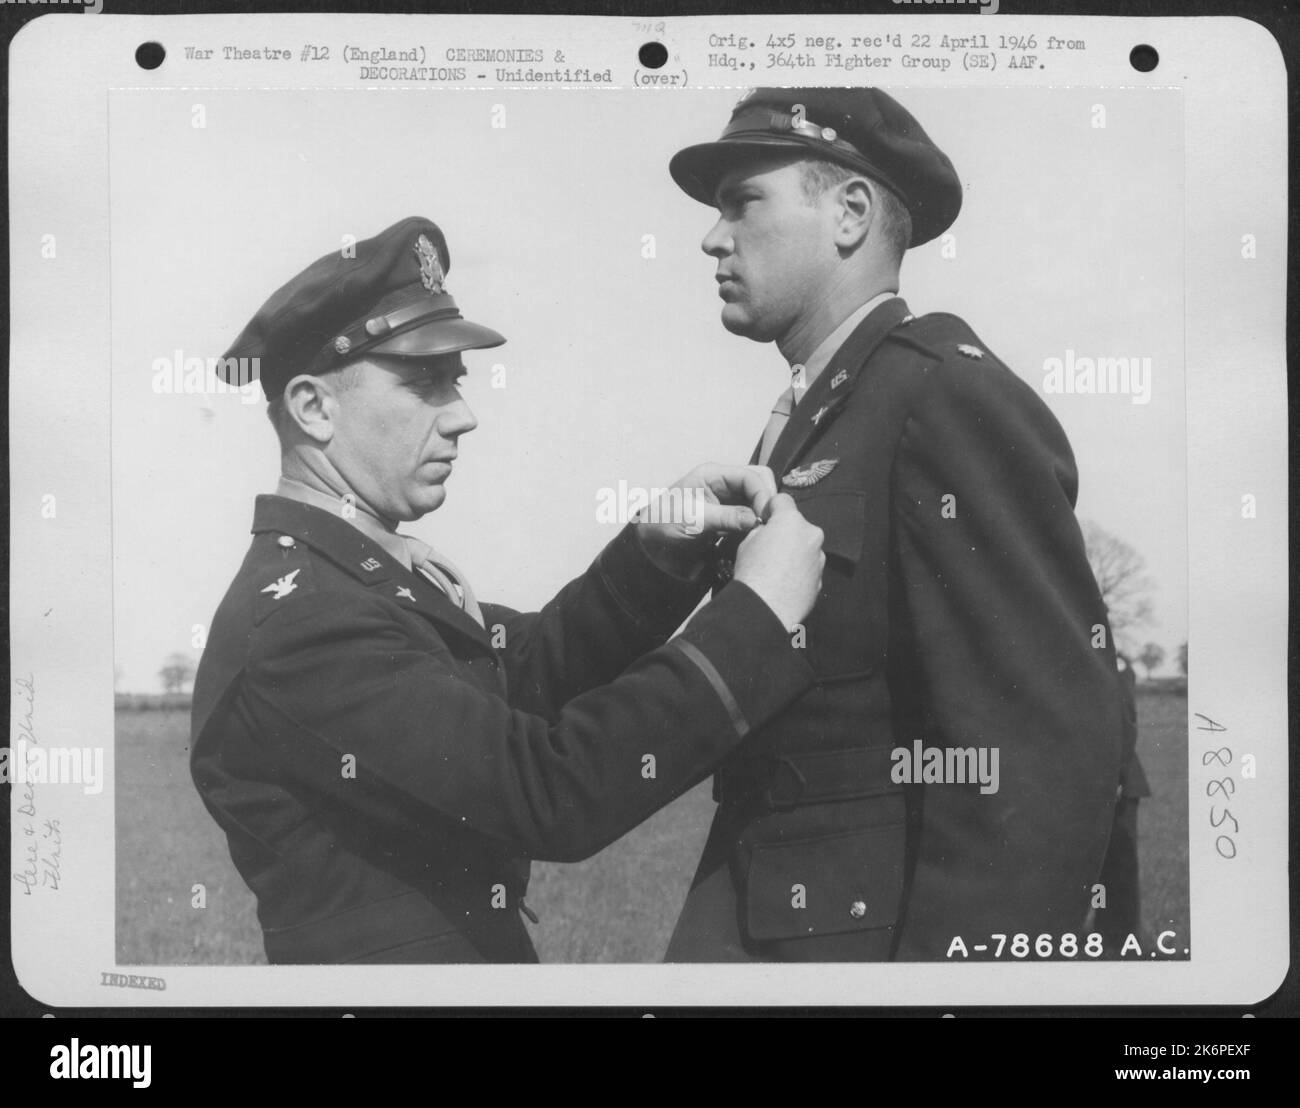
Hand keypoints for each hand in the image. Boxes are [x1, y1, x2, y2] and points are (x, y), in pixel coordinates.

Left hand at [635, 463, 776, 577]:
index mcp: (712, 475)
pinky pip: (751, 517)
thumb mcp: (694, 519)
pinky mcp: (729, 519)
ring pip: (758, 501)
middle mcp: (723, 484)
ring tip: (766, 532)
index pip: (750, 476)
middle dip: (767, 500)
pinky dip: (758, 526)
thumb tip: (756, 519)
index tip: (767, 516)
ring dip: (764, 514)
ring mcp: (728, 501)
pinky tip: (757, 537)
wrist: (649, 548)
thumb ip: (726, 518)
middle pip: (759, 483)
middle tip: (770, 524)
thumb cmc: (663, 525)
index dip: (763, 493)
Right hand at [732, 494, 824, 630]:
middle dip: (785, 533)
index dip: (771, 508)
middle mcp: (811, 535)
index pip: (783, 500)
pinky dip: (799, 571)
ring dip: (794, 552)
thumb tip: (767, 531)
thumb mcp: (747, 542)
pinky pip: (809, 567)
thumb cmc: (752, 573)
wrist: (765, 609)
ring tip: (777, 570)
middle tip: (768, 548)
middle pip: (797, 525)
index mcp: (792, 521)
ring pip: (805, 547)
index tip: (765, 520)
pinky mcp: (821, 578)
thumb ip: (762, 530)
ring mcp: (819, 558)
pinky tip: (784, 582)